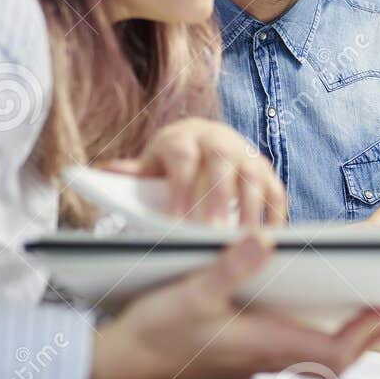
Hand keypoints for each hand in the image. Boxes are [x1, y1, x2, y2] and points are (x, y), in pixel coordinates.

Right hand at [86, 233, 379, 378]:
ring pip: (320, 358)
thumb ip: (229, 266)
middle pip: (335, 359)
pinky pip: (300, 352)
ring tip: (373, 310)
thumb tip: (264, 240)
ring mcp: (261, 358)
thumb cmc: (156, 332)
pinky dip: (322, 337)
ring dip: (349, 338)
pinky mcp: (250, 355)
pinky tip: (324, 315)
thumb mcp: (191, 291)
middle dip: (368, 336)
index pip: (330, 351)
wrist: (124, 364)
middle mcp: (269, 356)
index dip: (362, 335)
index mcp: (262, 343)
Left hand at [100, 119, 286, 225]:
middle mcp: (218, 139)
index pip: (182, 156)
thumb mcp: (150, 168)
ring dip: (249, 209)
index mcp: (183, 136)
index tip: (174, 221)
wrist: (204, 143)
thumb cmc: (170, 167)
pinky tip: (267, 242)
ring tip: (240, 242)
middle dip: (217, 197)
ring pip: (253, 176)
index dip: (179, 186)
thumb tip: (103, 172)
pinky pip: (275, 192)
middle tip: (211, 233)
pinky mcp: (267, 171)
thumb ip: (132, 174)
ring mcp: (246, 153)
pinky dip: (273, 216)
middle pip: (221, 161)